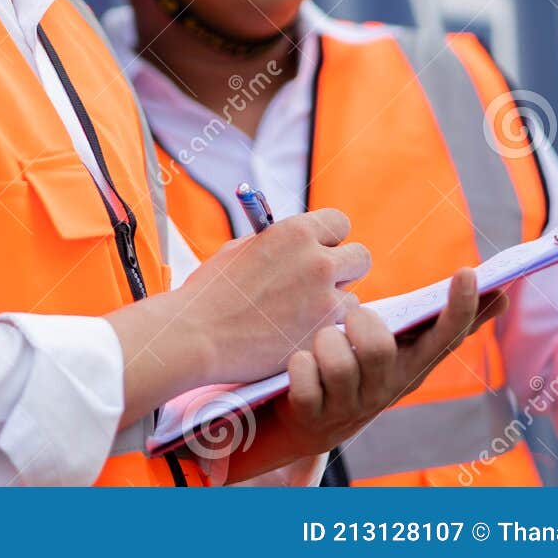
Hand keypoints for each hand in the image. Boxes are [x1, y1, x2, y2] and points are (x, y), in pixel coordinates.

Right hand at [176, 208, 370, 383]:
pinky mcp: (323, 333)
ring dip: (335, 305)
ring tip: (302, 316)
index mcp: (295, 232)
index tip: (318, 251)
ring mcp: (324, 299)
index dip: (330, 238)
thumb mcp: (241, 249)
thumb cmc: (210, 292)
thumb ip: (276, 243)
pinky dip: (326, 332)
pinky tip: (299, 334)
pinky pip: (342, 329)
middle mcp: (317, 261)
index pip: (340, 222)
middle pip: (360, 257)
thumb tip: (296, 242)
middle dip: (345, 269)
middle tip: (322, 284)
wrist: (196, 334)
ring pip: (353, 297)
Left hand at [270, 269, 506, 457]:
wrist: (312, 420)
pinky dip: (298, 366)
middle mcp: (387, 391)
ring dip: (323, 343)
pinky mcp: (314, 417)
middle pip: (378, 348)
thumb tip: (501, 292)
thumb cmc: (361, 365)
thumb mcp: (401, 346)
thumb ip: (441, 322)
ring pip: (336, 364)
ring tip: (321, 342)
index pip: (446, 339)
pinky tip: (300, 366)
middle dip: (356, 323)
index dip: (460, 308)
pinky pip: (303, 381)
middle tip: (349, 318)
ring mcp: (351, 408)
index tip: (468, 272)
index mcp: (413, 367)